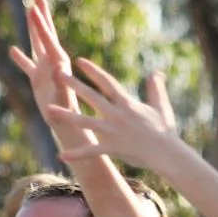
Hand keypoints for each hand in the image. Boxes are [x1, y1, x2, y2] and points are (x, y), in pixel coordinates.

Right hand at [9, 0, 76, 115]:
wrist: (68, 125)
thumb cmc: (68, 112)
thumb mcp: (64, 95)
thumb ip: (61, 80)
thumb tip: (58, 66)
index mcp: (59, 62)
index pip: (47, 38)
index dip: (39, 22)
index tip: (33, 5)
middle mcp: (52, 62)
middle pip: (44, 33)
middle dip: (41, 15)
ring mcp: (44, 70)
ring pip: (36, 43)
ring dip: (32, 28)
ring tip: (27, 10)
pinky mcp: (38, 80)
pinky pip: (27, 65)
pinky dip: (20, 58)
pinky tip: (12, 49)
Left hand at [46, 56, 189, 171]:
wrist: (168, 154)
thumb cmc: (165, 131)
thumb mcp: (161, 106)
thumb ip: (155, 89)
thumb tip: (156, 73)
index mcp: (127, 103)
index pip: (107, 82)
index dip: (93, 71)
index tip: (80, 61)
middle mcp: (117, 114)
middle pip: (91, 96)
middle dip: (74, 85)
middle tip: (57, 74)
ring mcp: (113, 131)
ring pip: (85, 121)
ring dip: (66, 115)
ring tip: (48, 110)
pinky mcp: (113, 148)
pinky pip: (91, 151)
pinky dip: (77, 153)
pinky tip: (61, 155)